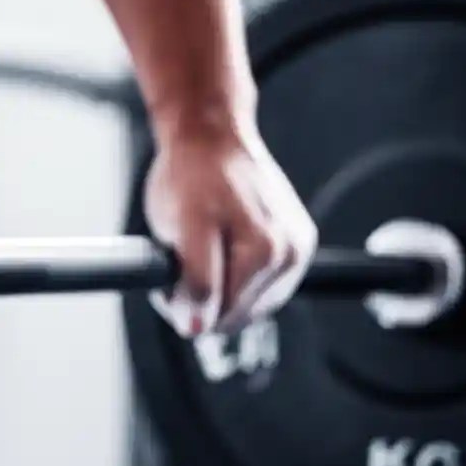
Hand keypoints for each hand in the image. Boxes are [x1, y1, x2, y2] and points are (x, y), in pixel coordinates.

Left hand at [144, 112, 316, 336]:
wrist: (212, 137)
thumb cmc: (190, 177)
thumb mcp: (180, 230)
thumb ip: (194, 283)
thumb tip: (196, 328)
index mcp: (264, 252)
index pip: (216, 317)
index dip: (182, 306)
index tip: (166, 281)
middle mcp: (288, 254)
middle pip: (236, 316)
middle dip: (203, 300)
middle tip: (179, 265)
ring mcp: (297, 249)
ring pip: (250, 306)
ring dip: (222, 291)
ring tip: (203, 253)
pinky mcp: (300, 244)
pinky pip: (264, 288)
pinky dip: (240, 280)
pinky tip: (224, 253)